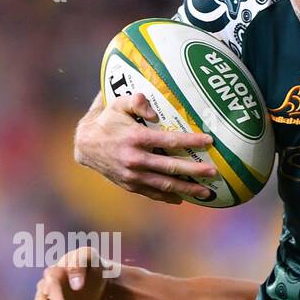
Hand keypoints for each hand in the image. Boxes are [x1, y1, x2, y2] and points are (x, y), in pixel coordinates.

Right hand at [17, 246, 114, 299]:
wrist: (95, 283)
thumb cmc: (91, 267)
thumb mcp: (90, 257)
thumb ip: (81, 261)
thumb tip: (76, 286)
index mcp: (56, 270)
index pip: (55, 275)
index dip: (64, 282)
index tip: (79, 287)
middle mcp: (47, 284)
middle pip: (44, 293)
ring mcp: (45, 298)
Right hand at [75, 93, 216, 203]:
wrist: (85, 146)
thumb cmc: (107, 121)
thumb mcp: (117, 104)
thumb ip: (136, 101)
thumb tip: (155, 111)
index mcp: (136, 138)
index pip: (169, 141)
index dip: (191, 141)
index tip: (209, 141)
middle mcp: (136, 159)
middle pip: (171, 167)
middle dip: (195, 171)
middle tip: (214, 172)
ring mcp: (133, 175)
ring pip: (165, 185)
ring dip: (188, 189)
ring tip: (207, 192)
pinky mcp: (131, 185)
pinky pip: (154, 193)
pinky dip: (169, 197)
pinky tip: (184, 198)